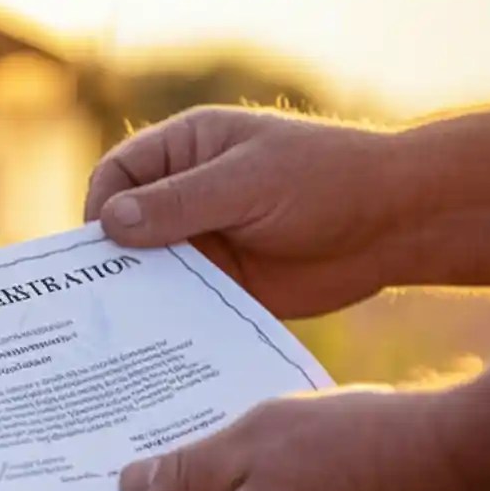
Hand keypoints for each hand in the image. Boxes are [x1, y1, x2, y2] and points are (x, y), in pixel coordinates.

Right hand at [85, 107, 401, 318]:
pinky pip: (179, 302)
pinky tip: (155, 340)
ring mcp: (203, 241)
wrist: (396, 225)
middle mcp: (186, 194)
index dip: (102, 207)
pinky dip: (166, 319)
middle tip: (93, 297)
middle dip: (110, 257)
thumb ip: (180, 203)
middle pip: (123, 225)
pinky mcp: (221, 283)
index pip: (118, 174)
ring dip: (136, 293)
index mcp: (187, 150)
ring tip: (118, 326)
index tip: (100, 246)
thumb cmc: (326, 181)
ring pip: (147, 268)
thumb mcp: (248, 184)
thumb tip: (109, 224)